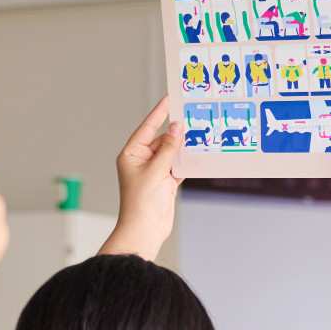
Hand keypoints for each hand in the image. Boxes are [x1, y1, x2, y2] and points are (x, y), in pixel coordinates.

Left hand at [100, 96, 182, 260]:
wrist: (145, 230)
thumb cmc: (141, 203)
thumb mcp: (156, 170)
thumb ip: (169, 148)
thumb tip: (177, 127)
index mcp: (131, 154)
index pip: (147, 128)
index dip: (159, 113)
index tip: (170, 99)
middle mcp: (142, 161)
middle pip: (162, 139)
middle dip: (176, 131)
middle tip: (192, 116)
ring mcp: (154, 171)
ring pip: (172, 152)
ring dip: (183, 146)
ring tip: (199, 132)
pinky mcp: (165, 182)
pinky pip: (178, 165)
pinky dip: (187, 161)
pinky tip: (198, 152)